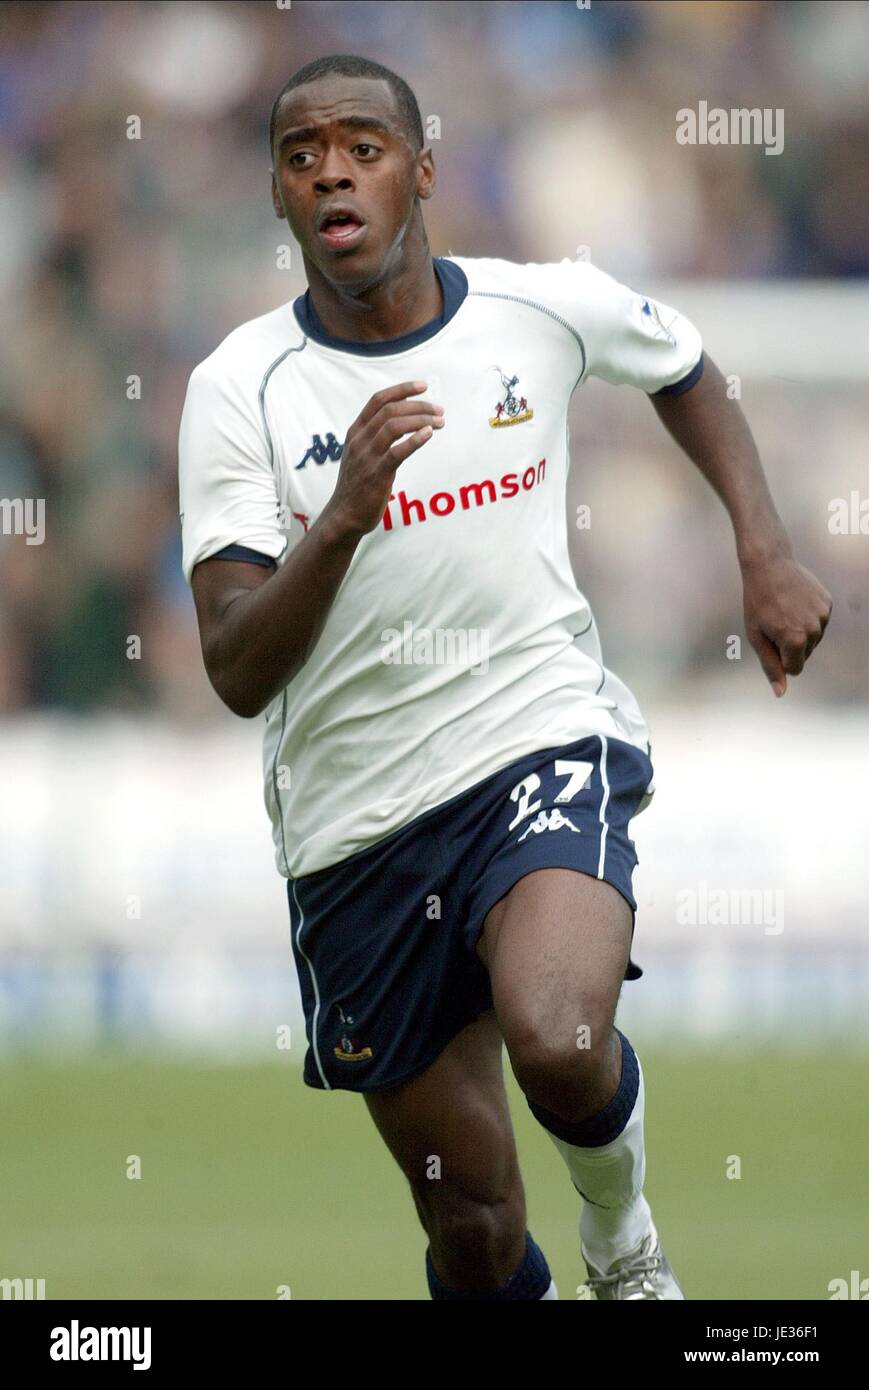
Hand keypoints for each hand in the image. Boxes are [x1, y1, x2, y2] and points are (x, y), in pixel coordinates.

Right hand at [323, 380, 443, 537]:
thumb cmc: (357, 485)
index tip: (424, 386)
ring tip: (440, 422)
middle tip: (439, 410)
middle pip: (390, 410)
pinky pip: (398, 452)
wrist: (344, 515)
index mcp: (356, 431)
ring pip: (395, 426)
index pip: (378, 400)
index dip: (402, 389)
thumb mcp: (360, 454)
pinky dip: (415, 440)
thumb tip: (403, 423)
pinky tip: (429, 434)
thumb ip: (375, 437)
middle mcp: (360, 440)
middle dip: (419, 406)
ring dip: (421, 420)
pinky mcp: (377, 474)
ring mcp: (367, 457)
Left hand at [742, 553, 832, 695]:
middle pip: (804, 654)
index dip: (779, 658)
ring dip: (799, 631)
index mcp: (795, 641)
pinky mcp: (828, 603)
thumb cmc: (757, 602)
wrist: (769, 565)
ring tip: (784, 611)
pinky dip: (807, 616)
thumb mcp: (756, 636)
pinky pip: (818, 621)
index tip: (769, 641)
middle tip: (774, 622)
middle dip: (789, 645)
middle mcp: (814, 630)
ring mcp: (823, 616)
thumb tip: (780, 693)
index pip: (794, 668)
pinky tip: (795, 602)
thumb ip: (770, 666)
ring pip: (812, 639)